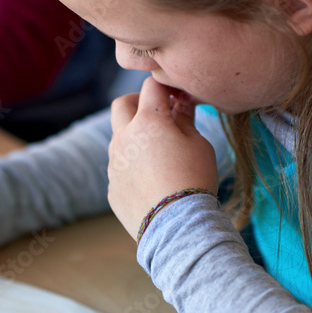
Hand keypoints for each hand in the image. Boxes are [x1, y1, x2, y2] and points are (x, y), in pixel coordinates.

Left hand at [108, 77, 218, 236]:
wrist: (177, 226)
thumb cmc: (194, 180)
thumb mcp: (199, 145)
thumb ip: (185, 119)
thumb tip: (179, 104)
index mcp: (148, 122)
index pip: (151, 86)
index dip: (166, 86)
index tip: (178, 96)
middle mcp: (124, 139)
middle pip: (121, 105)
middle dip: (138, 102)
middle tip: (156, 113)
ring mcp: (114, 164)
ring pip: (118, 139)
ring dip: (134, 137)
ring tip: (159, 154)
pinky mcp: (112, 187)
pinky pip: (120, 169)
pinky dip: (132, 166)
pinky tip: (152, 181)